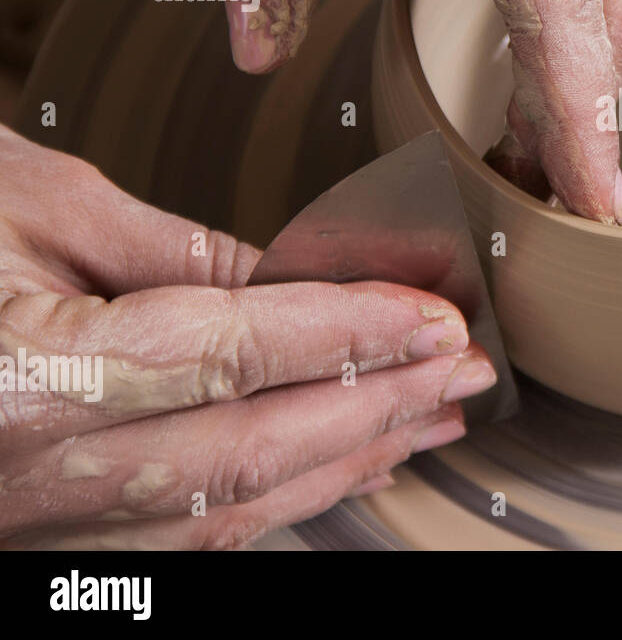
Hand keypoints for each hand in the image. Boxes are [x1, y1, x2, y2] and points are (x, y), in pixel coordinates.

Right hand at [0, 126, 495, 548]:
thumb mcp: (36, 201)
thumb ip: (177, 251)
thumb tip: (302, 282)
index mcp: (27, 377)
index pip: (233, 353)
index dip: (350, 334)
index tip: (438, 316)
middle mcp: (30, 473)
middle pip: (248, 448)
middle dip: (375, 406)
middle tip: (467, 370)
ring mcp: (31, 521)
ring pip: (226, 505)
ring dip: (344, 460)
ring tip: (431, 416)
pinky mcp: (40, 531)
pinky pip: (182, 531)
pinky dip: (274, 494)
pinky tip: (336, 462)